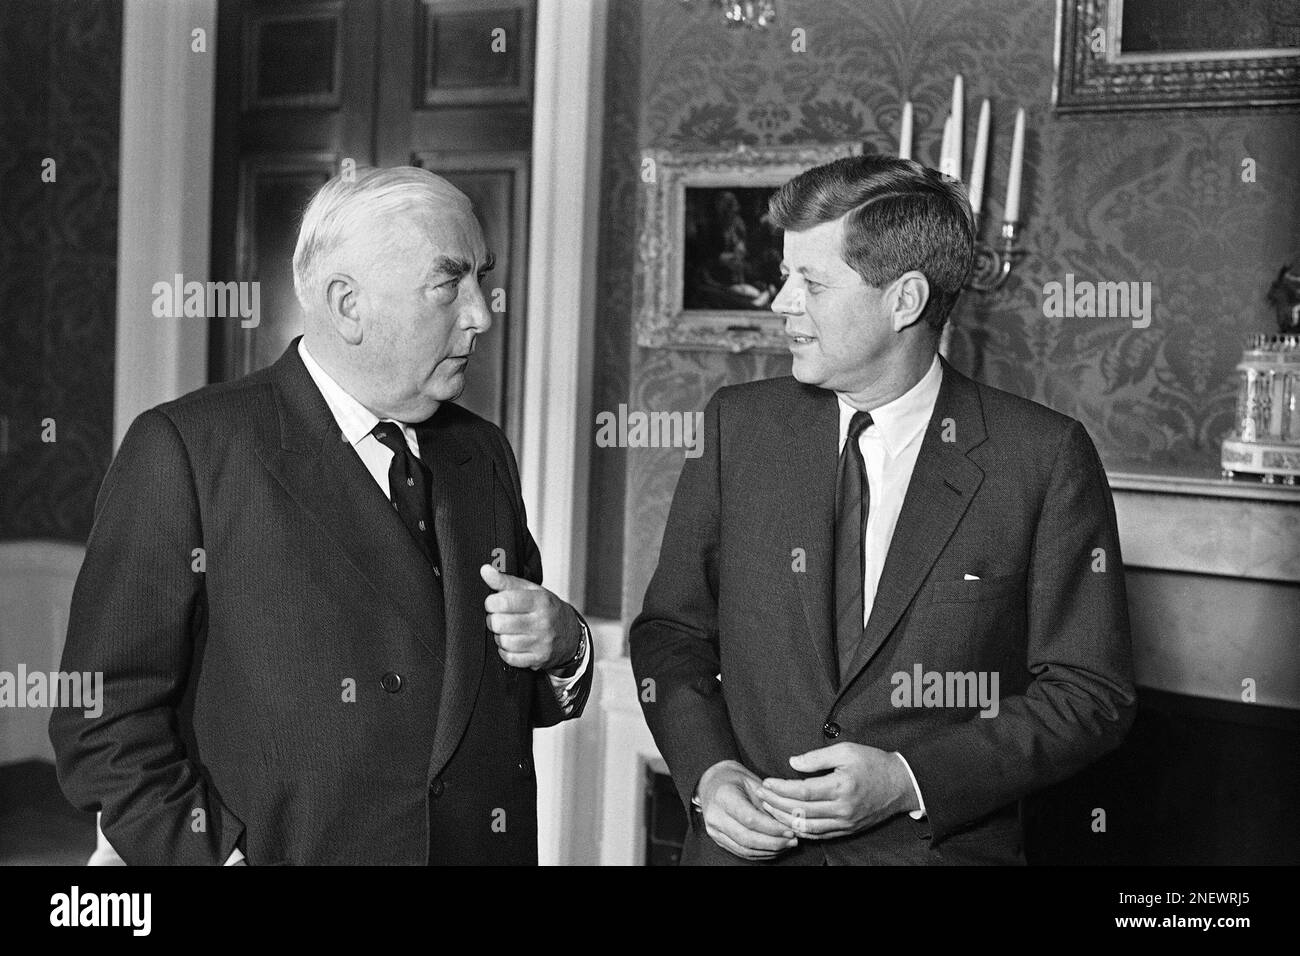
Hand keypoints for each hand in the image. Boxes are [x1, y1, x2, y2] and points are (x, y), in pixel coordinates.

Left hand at [480, 565, 580, 670]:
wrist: (570, 634)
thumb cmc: (547, 608)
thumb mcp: (531, 590)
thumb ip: (506, 581)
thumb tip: (484, 570)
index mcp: (540, 601)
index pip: (505, 601)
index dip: (491, 602)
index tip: (492, 602)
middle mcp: (542, 622)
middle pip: (500, 623)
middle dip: (493, 619)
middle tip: (498, 617)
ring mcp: (541, 642)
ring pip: (503, 641)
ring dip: (499, 636)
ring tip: (505, 630)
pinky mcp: (538, 659)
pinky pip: (509, 658)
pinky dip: (505, 651)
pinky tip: (511, 643)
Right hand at [696, 760, 797, 860]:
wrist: (713, 782)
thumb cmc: (735, 779)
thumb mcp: (753, 782)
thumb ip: (768, 801)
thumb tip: (788, 821)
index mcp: (723, 796)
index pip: (750, 819)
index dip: (772, 828)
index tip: (790, 830)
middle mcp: (715, 815)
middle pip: (747, 838)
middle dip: (773, 842)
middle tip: (792, 840)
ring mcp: (714, 830)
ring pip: (744, 849)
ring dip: (769, 850)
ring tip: (787, 844)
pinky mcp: (718, 839)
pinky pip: (741, 851)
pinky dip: (760, 853)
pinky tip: (774, 848)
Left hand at [755, 743, 916, 839]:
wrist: (901, 784)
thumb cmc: (873, 763)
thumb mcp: (846, 750)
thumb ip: (817, 758)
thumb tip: (792, 762)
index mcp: (841, 787)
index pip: (802, 792)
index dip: (780, 789)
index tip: (766, 783)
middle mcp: (842, 809)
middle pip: (800, 811)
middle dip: (776, 803)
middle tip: (760, 795)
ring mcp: (845, 822)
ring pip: (807, 827)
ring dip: (784, 819)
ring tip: (769, 808)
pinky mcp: (847, 830)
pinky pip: (819, 835)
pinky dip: (800, 830)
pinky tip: (788, 822)